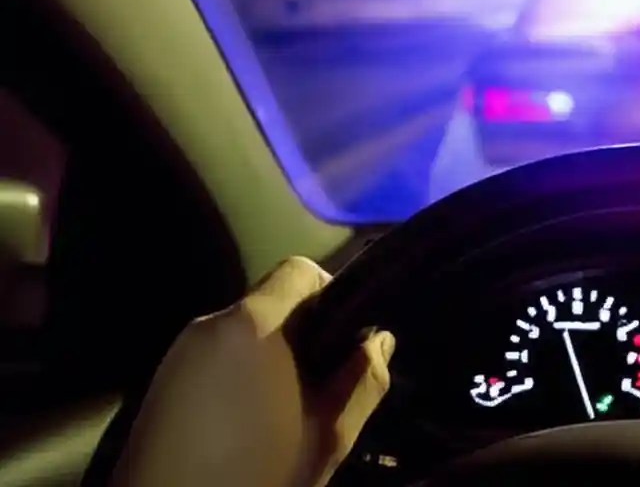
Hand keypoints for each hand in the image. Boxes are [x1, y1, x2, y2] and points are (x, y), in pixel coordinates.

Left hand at [110, 257, 394, 486]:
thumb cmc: (257, 474)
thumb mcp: (328, 435)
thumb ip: (363, 379)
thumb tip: (381, 340)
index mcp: (251, 327)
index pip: (300, 270)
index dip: (334, 295)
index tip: (347, 341)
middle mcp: (208, 324)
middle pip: (271, 303)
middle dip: (304, 334)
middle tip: (324, 385)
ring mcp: (177, 354)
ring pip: (244, 334)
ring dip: (271, 357)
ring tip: (286, 410)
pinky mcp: (160, 382)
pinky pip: (216, 358)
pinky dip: (239, 376)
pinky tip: (247, 424)